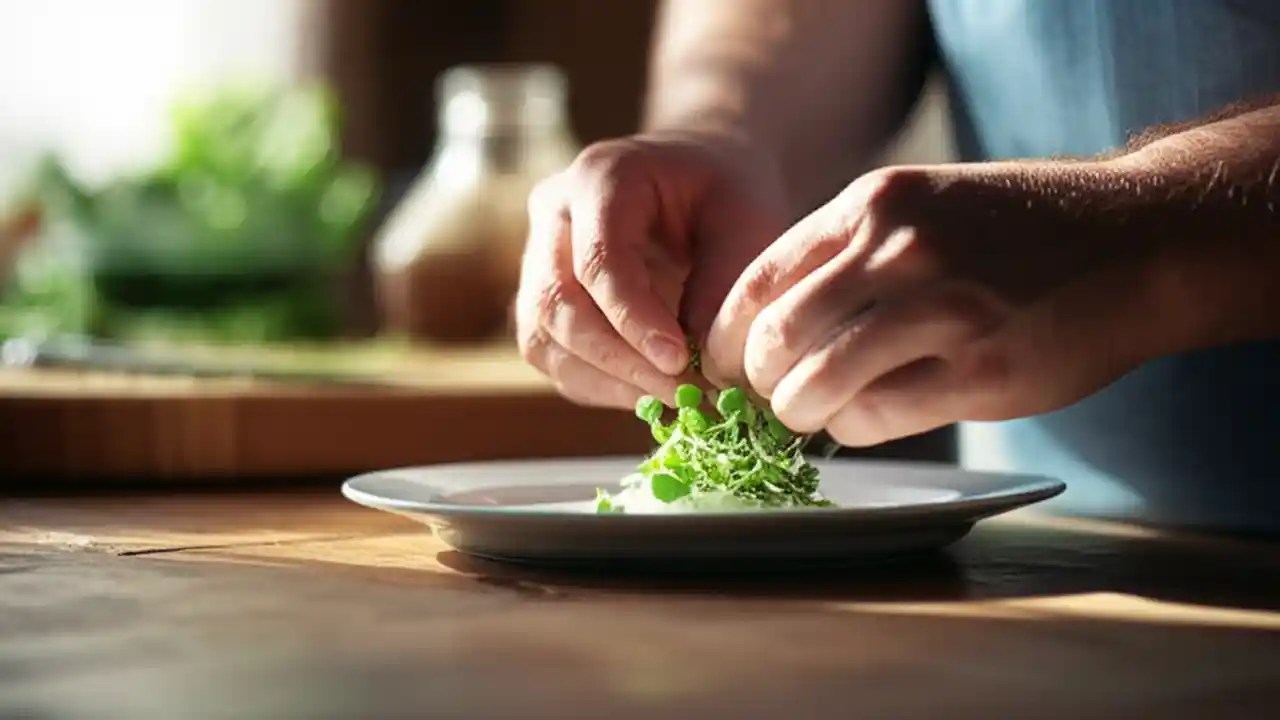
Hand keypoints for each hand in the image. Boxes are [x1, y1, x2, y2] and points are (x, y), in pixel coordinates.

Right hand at [516, 132, 789, 407]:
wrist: (711, 178)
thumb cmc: (734, 193)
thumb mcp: (749, 222)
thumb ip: (725, 285)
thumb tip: (700, 362)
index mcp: (602, 176)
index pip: (598, 260)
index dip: (633, 319)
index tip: (680, 362)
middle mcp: (555, 212)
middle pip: (556, 301)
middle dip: (618, 359)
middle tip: (680, 391)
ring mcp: (540, 256)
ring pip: (542, 336)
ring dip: (605, 378)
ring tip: (672, 396)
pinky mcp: (544, 298)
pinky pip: (550, 355)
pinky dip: (597, 385)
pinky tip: (649, 391)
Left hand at [705, 163, 1181, 445]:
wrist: (1136, 240)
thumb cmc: (1018, 230)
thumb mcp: (923, 205)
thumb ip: (847, 253)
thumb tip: (766, 326)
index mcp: (874, 205)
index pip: (756, 281)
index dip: (725, 337)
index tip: (724, 366)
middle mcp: (899, 251)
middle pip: (775, 339)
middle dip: (757, 383)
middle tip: (767, 399)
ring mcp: (942, 312)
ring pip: (816, 386)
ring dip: (800, 413)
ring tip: (812, 413)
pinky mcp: (980, 374)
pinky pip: (874, 418)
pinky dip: (853, 428)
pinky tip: (867, 416)